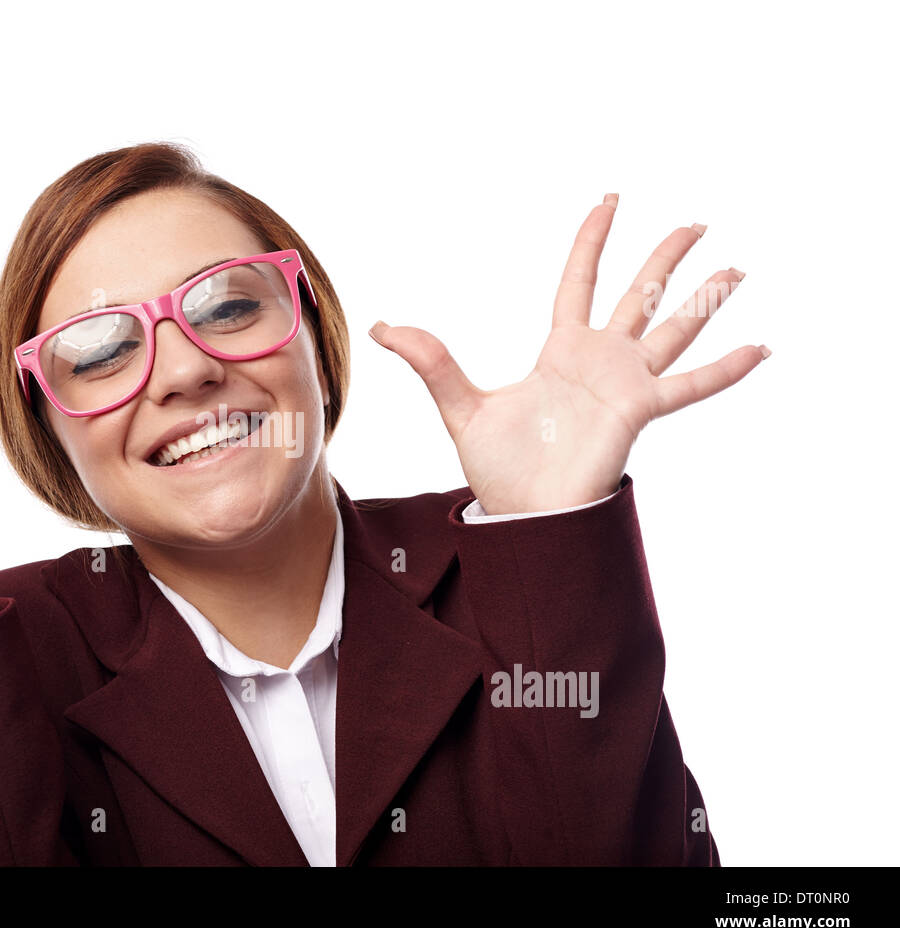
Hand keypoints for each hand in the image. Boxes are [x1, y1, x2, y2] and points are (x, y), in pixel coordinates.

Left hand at [368, 194, 768, 514]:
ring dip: (705, 299)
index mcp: (562, 350)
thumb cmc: (499, 467)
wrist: (523, 512)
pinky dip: (726, 369)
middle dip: (666, 257)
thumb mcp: (460, 405)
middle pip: (640, 294)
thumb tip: (381, 328)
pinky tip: (760, 347)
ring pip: (673, 328)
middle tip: (697, 222)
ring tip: (737, 268)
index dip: (593, 240)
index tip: (610, 201)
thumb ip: (431, 362)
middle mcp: (601, 360)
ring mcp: (625, 384)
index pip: (580, 281)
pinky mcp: (639, 411)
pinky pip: (691, 385)